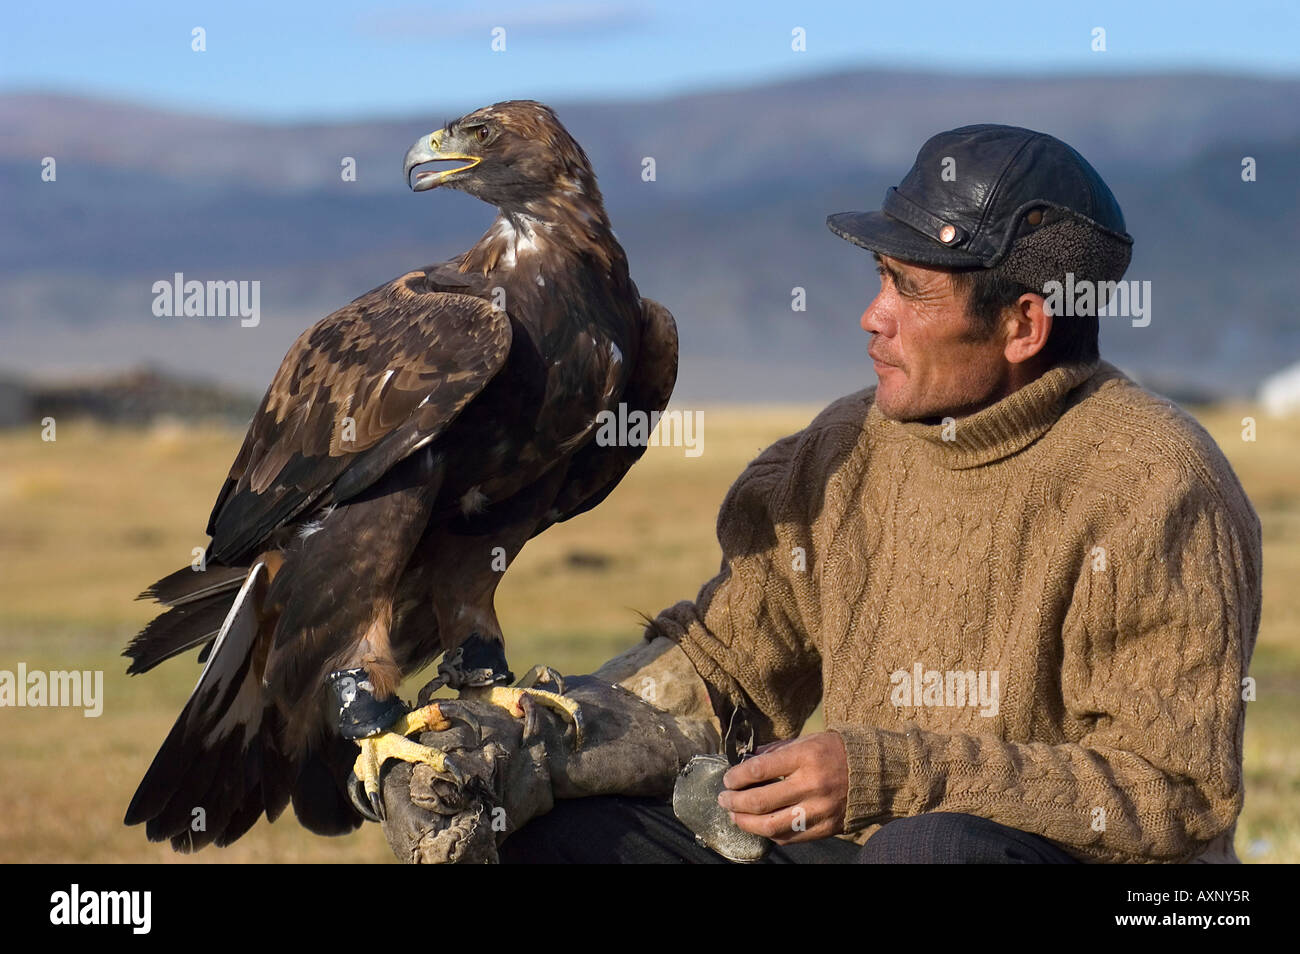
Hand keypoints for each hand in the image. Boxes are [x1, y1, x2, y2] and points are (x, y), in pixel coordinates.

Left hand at [716, 731, 848, 843]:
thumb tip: (745, 761)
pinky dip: (769, 832)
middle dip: (735, 801)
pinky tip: (759, 825)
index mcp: (806, 757)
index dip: (737, 777)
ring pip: (771, 825)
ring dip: (746, 822)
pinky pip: (789, 836)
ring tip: (734, 815)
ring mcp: (819, 809)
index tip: (728, 779)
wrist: (875, 773)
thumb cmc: (836, 752)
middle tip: (723, 798)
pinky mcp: (825, 827)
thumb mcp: (806, 741)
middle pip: (761, 801)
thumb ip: (776, 751)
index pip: (759, 770)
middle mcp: (812, 784)